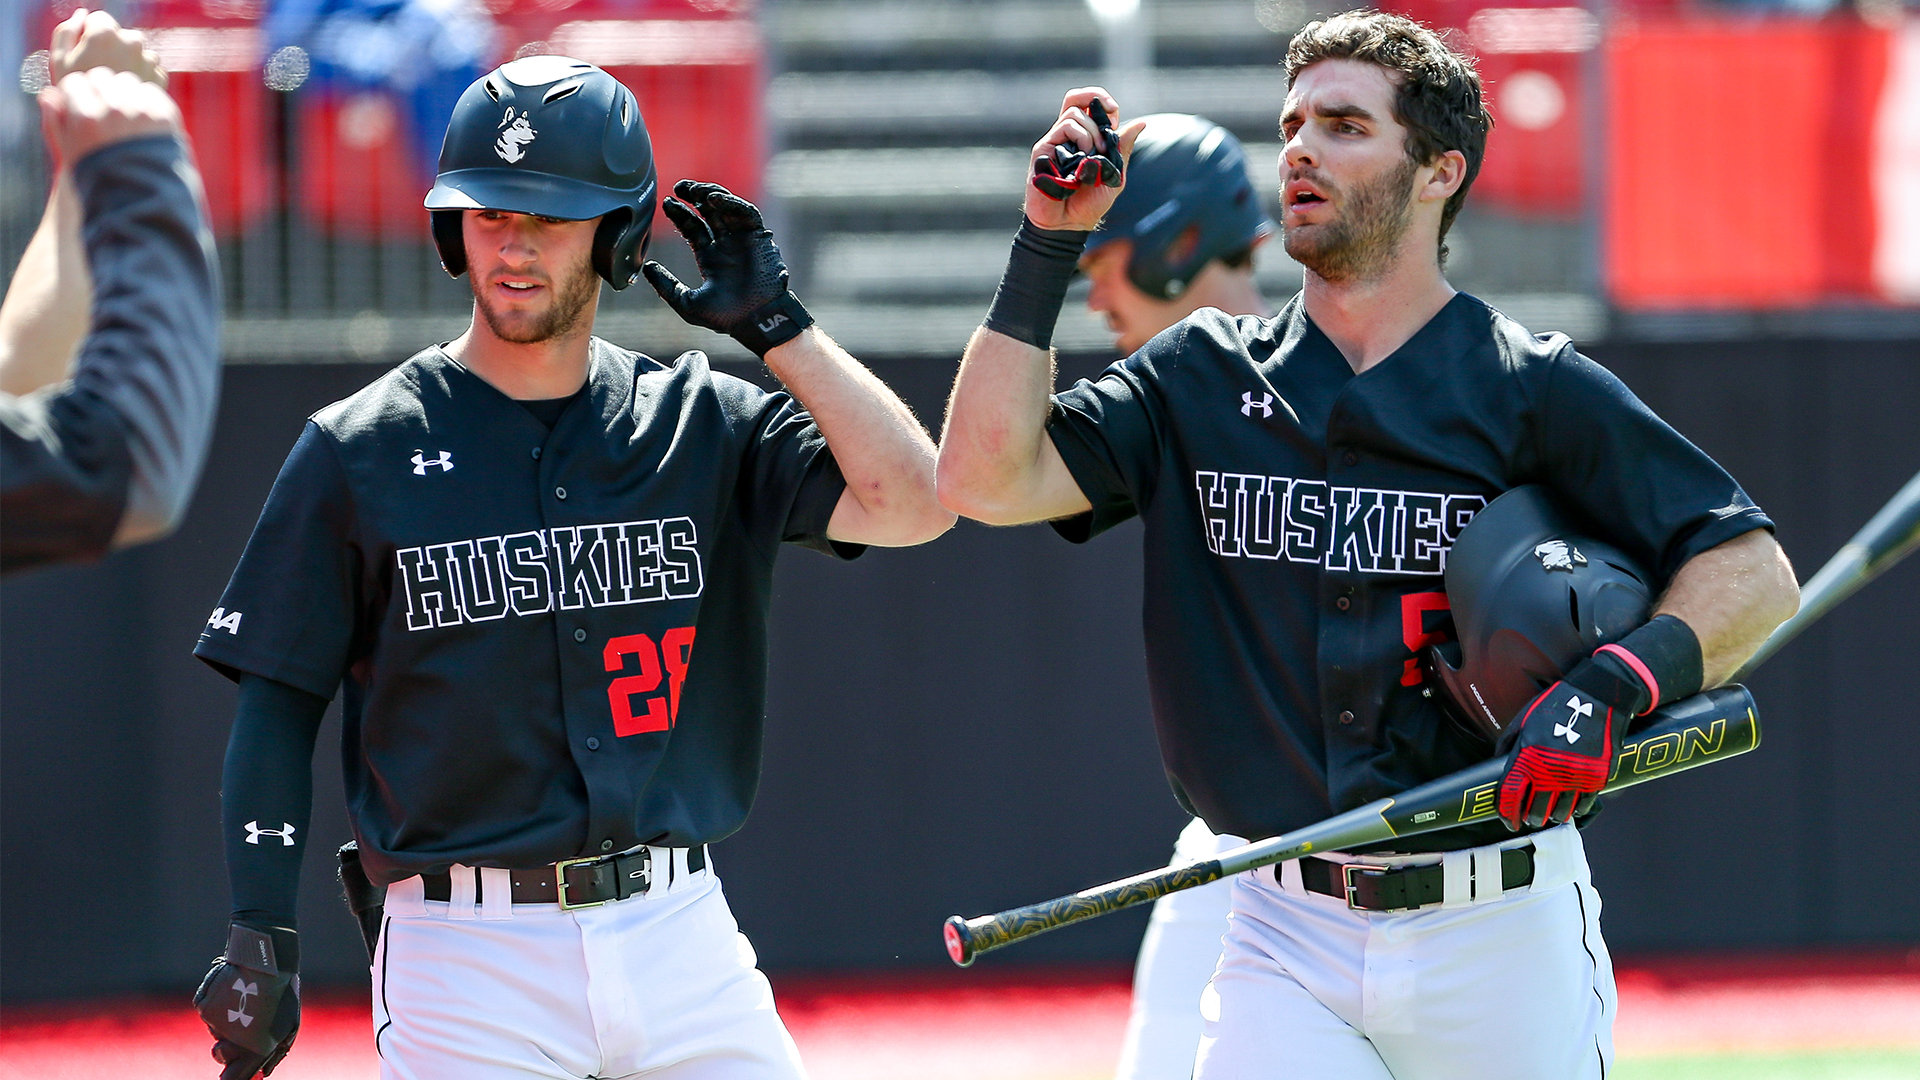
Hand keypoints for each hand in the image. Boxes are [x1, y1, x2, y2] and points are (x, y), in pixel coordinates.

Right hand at [39, 68, 181, 166]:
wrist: (142, 196)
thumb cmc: (100, 174)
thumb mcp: (70, 151)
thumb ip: (56, 121)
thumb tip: (48, 94)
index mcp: (85, 116)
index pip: (75, 82)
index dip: (77, 93)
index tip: (83, 103)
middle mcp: (113, 109)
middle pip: (102, 76)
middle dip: (100, 89)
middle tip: (105, 107)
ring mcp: (141, 111)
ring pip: (127, 80)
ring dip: (124, 92)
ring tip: (126, 113)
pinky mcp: (164, 114)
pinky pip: (151, 90)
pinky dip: (147, 100)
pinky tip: (144, 117)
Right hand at [51, 8, 167, 86]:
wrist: (111, 138)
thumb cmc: (77, 97)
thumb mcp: (59, 62)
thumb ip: (66, 32)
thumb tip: (81, 15)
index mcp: (106, 34)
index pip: (99, 19)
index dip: (90, 36)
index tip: (86, 54)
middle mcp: (133, 42)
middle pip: (121, 36)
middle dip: (112, 49)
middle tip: (101, 73)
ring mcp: (150, 61)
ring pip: (139, 53)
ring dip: (129, 63)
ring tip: (115, 87)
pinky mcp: (161, 78)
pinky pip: (151, 71)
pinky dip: (142, 79)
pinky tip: (130, 95)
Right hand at [194, 923, 300, 1079]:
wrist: (266, 960)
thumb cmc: (281, 993)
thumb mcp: (288, 1025)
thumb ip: (273, 1051)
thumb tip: (261, 1073)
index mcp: (257, 1048)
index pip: (235, 1078)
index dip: (233, 1078)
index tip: (230, 1077)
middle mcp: (234, 1040)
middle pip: (220, 1056)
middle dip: (226, 1050)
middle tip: (235, 1034)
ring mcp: (217, 1023)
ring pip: (216, 1030)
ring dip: (227, 1021)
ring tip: (244, 999)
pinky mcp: (205, 1007)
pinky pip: (209, 1013)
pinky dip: (218, 1005)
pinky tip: (232, 990)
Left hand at [642, 180, 812, 355]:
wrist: (756, 321)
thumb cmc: (725, 317)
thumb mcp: (687, 303)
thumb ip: (666, 286)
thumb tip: (646, 267)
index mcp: (710, 256)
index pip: (693, 227)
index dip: (680, 213)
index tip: (666, 202)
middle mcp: (726, 244)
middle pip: (708, 211)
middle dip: (694, 197)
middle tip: (679, 188)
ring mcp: (742, 239)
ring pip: (726, 207)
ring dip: (710, 194)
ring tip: (694, 190)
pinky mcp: (759, 237)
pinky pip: (746, 212)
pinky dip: (731, 203)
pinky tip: (714, 199)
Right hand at [1023, 87, 1147, 231]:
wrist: (1068, 224)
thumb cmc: (1089, 204)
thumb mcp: (1115, 174)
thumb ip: (1123, 148)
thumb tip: (1141, 123)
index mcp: (1084, 138)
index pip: (1089, 105)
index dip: (1103, 102)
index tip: (1115, 116)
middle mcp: (1067, 136)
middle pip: (1075, 98)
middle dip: (1095, 101)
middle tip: (1109, 125)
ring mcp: (1054, 141)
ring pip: (1074, 113)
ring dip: (1092, 131)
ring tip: (1094, 155)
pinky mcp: (1043, 149)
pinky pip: (1064, 127)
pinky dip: (1081, 138)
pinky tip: (1083, 159)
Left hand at [1496, 679, 1619, 829]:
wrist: (1596, 698)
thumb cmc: (1557, 706)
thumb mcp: (1523, 720)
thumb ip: (1508, 745)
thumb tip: (1499, 766)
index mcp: (1528, 754)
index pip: (1511, 794)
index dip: (1507, 813)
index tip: (1508, 820)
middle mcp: (1550, 769)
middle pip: (1535, 809)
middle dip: (1529, 818)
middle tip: (1528, 818)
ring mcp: (1574, 775)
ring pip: (1559, 812)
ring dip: (1550, 816)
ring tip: (1547, 815)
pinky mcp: (1596, 777)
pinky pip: (1582, 805)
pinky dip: (1573, 810)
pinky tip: (1568, 808)